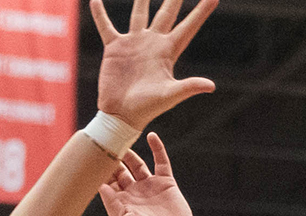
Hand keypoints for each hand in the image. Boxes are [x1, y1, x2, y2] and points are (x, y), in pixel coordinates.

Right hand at [90, 0, 216, 128]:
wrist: (120, 115)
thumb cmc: (147, 108)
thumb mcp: (169, 96)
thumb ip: (188, 87)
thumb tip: (211, 86)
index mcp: (168, 51)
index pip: (189, 26)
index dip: (201, 12)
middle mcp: (152, 43)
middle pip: (167, 13)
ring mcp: (133, 43)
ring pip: (139, 13)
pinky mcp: (114, 48)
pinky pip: (106, 27)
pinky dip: (100, 14)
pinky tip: (95, 0)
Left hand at [99, 133, 198, 215]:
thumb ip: (112, 205)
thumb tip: (101, 186)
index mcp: (121, 202)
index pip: (106, 182)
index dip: (99, 171)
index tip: (91, 158)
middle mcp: (134, 192)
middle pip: (119, 170)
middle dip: (112, 159)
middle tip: (105, 143)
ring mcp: (149, 186)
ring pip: (137, 164)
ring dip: (129, 152)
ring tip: (122, 138)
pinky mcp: (165, 182)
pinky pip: (161, 161)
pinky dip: (157, 148)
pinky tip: (151, 136)